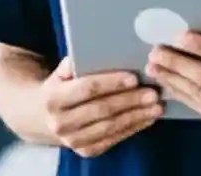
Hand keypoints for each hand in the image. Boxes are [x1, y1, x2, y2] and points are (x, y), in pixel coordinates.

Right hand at [39, 57, 162, 157]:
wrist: (44, 116)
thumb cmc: (61, 86)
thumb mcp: (61, 72)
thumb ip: (76, 62)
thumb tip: (96, 49)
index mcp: (53, 98)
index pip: (87, 89)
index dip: (112, 83)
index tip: (134, 77)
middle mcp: (60, 123)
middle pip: (102, 110)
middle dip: (130, 101)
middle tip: (153, 92)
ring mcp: (72, 140)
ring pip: (110, 127)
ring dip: (136, 116)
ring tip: (156, 106)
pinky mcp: (85, 151)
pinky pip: (112, 139)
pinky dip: (132, 128)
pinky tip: (147, 118)